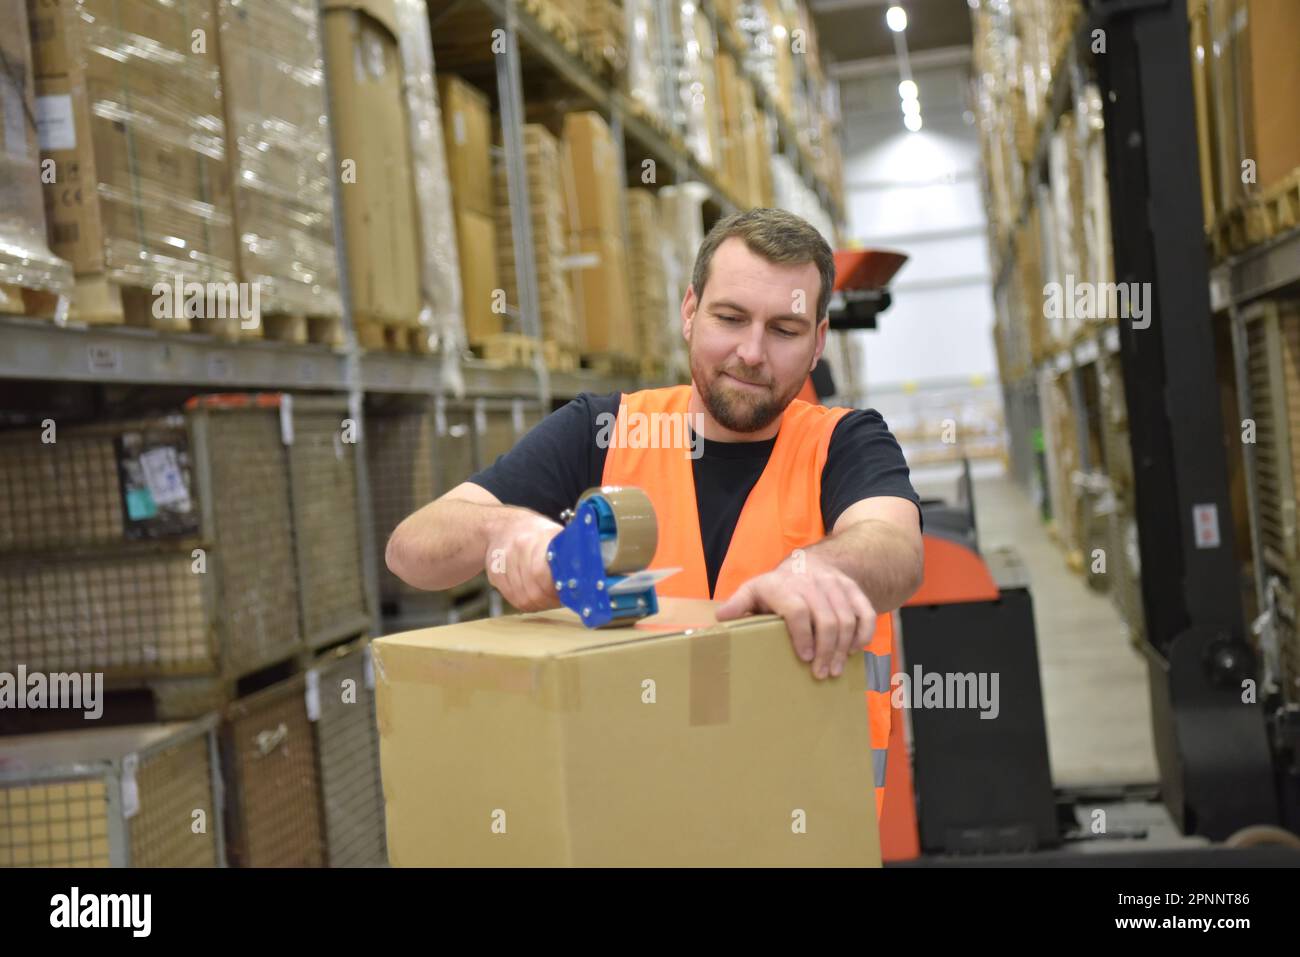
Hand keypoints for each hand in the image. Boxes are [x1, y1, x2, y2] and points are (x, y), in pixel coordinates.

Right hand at [485, 511, 563, 611]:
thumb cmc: (536, 533)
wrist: (503, 526)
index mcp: (538, 537)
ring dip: (539, 603)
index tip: (569, 593)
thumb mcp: (556, 535)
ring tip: (549, 597)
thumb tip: (590, 576)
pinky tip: (534, 595)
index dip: (556, 589)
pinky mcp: (495, 574)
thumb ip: (571, 553)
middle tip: (561, 598)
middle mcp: (518, 548)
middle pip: (533, 590)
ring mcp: (504, 562)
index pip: (542, 572)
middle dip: (550, 599)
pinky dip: (526, 602)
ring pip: (523, 598)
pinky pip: (513, 598)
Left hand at [715, 551, 876, 679]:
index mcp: (783, 585)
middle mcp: (811, 582)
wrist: (810, 562)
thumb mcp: (754, 590)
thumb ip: (739, 604)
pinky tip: (854, 651)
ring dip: (843, 648)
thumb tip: (720, 619)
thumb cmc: (777, 586)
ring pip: (846, 619)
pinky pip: (865, 612)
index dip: (802, 635)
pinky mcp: (853, 589)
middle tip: (821, 673)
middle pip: (826, 619)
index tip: (804, 657)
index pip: (797, 610)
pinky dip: (863, 633)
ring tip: (835, 669)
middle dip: (826, 650)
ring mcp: (835, 585)